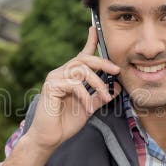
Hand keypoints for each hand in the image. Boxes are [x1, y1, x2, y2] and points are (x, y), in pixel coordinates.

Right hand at [25, 25, 121, 151]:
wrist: (49, 138)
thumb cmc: (65, 123)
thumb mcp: (89, 107)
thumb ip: (100, 96)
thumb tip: (116, 86)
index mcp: (69, 76)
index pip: (81, 56)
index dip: (89, 41)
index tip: (95, 28)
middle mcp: (60, 73)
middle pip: (84, 59)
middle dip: (103, 63)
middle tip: (117, 70)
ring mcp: (54, 78)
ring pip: (81, 70)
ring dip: (97, 83)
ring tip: (105, 97)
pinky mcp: (51, 87)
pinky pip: (73, 85)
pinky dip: (84, 96)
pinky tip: (87, 108)